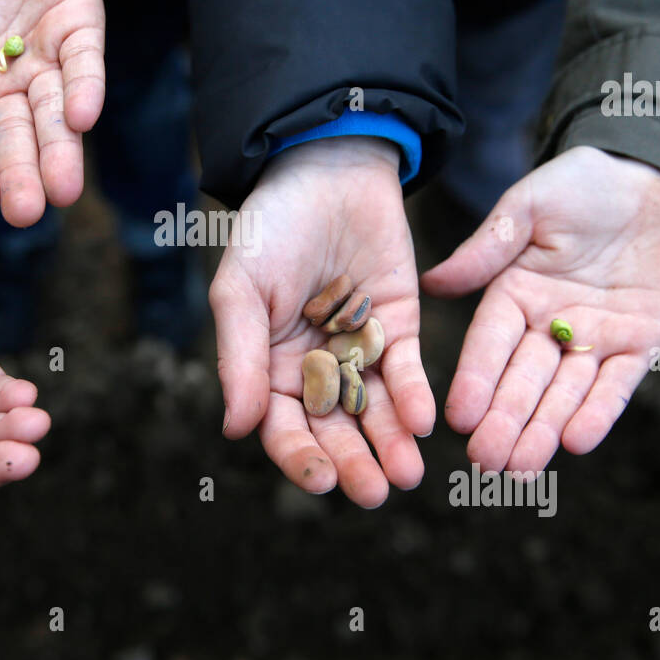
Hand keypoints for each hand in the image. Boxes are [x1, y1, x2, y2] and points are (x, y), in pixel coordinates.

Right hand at [0, 0, 105, 225]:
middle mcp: (6, 86)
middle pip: (15, 136)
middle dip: (22, 173)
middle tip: (26, 213)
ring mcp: (45, 58)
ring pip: (55, 113)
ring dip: (61, 148)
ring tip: (64, 190)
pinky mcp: (78, 26)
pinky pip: (84, 62)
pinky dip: (85, 87)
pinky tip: (85, 115)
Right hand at [211, 137, 434, 507]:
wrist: (325, 168)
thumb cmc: (270, 227)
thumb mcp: (242, 289)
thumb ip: (242, 358)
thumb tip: (236, 429)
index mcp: (270, 366)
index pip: (284, 427)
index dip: (300, 458)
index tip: (321, 481)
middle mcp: (315, 367)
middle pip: (334, 431)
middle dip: (354, 463)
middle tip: (375, 492)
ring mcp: (359, 349)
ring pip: (375, 411)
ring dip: (390, 444)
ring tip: (407, 475)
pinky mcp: (399, 325)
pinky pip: (407, 371)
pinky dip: (414, 397)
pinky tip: (423, 421)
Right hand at [421, 146, 659, 473]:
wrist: (656, 176)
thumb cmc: (583, 184)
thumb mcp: (528, 207)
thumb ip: (487, 248)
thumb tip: (432, 283)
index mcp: (513, 295)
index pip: (489, 346)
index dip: (474, 381)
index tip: (456, 419)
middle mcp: (549, 326)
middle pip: (523, 381)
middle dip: (505, 421)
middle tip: (487, 462)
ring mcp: (595, 338)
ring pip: (566, 393)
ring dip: (544, 431)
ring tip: (522, 468)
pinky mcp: (642, 344)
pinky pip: (619, 385)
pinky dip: (600, 412)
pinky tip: (578, 442)